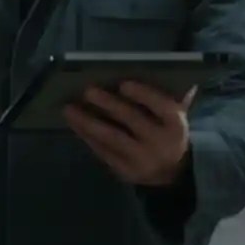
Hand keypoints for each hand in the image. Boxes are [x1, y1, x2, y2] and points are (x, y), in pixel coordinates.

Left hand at [63, 81, 194, 186]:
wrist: (170, 175)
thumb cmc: (166, 133)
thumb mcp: (173, 116)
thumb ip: (167, 96)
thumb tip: (152, 69)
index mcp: (176, 125)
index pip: (162, 107)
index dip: (143, 95)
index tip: (123, 84)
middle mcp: (161, 143)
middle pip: (132, 120)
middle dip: (109, 104)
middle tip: (88, 91)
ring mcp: (142, 160)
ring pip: (112, 138)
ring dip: (88, 122)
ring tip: (69, 109)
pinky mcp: (125, 171)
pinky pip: (103, 151)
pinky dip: (87, 136)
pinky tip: (75, 124)